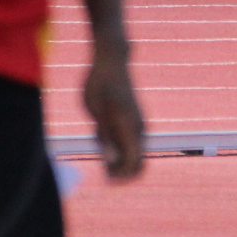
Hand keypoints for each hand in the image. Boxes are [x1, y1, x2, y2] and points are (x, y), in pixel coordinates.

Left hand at [83, 43, 144, 181]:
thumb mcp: (96, 110)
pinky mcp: (133, 120)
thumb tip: (111, 162)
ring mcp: (139, 124)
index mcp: (131, 128)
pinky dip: (117, 147)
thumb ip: (105, 137)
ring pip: (134, 154)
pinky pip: (130, 143)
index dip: (122, 177)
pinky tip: (100, 132)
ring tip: (97, 139)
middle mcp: (140, 129)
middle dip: (121, 171)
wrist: (111, 60)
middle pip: (138, 164)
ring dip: (117, 158)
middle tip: (100, 164)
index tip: (105, 176)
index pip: (135, 165)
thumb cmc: (99, 83)